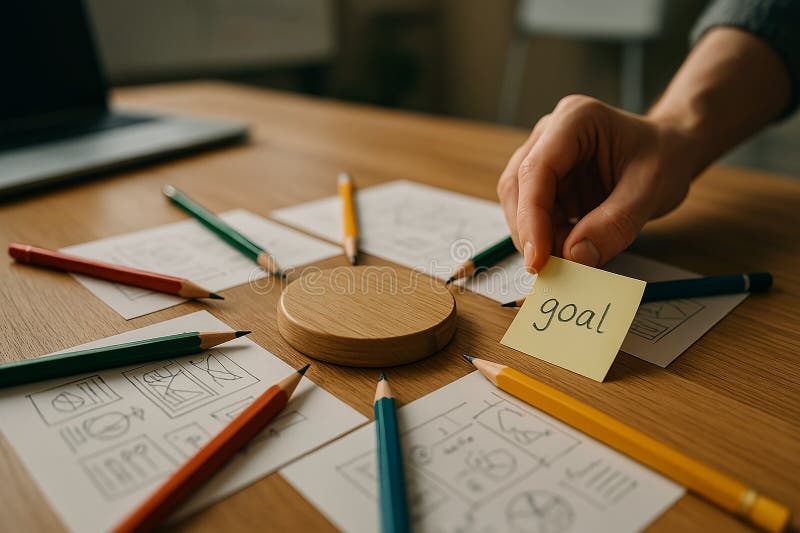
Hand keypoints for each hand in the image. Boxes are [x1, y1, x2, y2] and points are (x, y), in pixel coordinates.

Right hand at [497, 95, 696, 272]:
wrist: (672, 150)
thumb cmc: (665, 157)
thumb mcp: (652, 190)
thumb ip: (615, 224)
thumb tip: (574, 257)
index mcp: (575, 120)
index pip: (536, 170)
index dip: (531, 217)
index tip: (538, 260)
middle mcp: (549, 134)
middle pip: (517, 187)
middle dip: (530, 232)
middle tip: (552, 269)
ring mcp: (543, 157)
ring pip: (520, 204)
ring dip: (538, 237)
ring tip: (572, 256)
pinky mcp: (546, 181)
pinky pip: (534, 215)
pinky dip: (548, 238)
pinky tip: (574, 246)